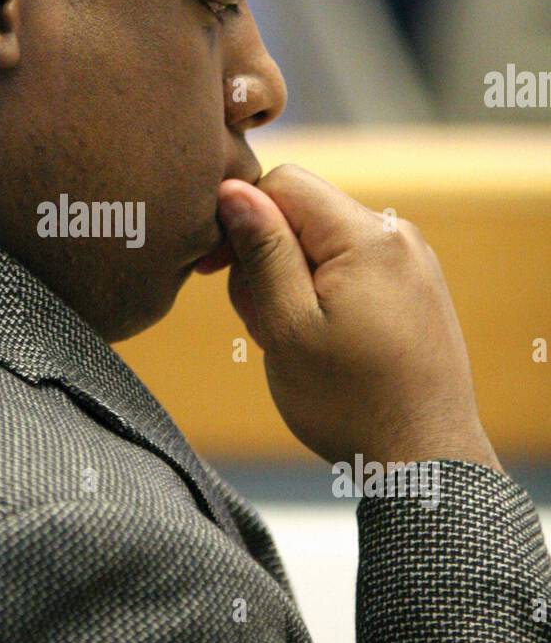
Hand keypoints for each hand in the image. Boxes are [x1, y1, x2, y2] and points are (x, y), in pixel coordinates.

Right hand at [200, 165, 501, 472]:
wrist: (425, 460)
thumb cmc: (350, 403)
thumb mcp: (287, 327)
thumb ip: (262, 251)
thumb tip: (233, 188)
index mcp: (367, 236)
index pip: (283, 182)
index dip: (240, 218)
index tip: (217, 271)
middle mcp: (396, 235)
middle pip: (302, 213)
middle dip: (266, 260)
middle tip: (264, 326)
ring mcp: (410, 262)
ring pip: (321, 244)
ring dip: (289, 284)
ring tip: (291, 343)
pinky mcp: (413, 289)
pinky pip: (349, 269)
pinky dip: (320, 297)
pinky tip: (320, 344)